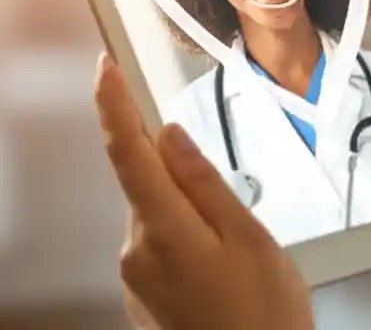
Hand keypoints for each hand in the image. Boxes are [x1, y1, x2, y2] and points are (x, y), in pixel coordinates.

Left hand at [95, 54, 313, 329]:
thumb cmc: (265, 317)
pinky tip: (222, 275)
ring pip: (156, 217)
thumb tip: (168, 136)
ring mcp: (136, 279)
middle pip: (146, 185)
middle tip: (232, 211)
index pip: (126, 152)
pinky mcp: (143, 298)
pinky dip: (186, 243)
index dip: (113, 104)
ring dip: (188, 216)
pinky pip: (159, 248)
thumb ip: (205, 184)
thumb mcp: (250, 240)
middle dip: (179, 177)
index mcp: (162, 230)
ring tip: (238, 257)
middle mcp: (135, 253)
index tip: (105, 65)